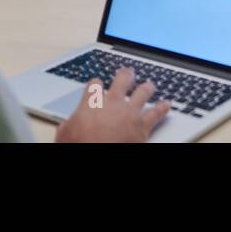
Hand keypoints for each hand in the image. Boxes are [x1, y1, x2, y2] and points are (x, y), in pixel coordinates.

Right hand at [55, 67, 170, 142]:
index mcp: (92, 102)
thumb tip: (68, 124)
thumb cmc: (79, 146)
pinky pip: (156, 114)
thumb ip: (69, 124)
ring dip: (147, 87)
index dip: (96, 84)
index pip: (94, 84)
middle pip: (123, 79)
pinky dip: (162, 108)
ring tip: (150, 85)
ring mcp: (130, 113)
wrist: (95, 158)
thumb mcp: (64, 135)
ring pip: (143, 92)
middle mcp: (113, 102)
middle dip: (126, 75)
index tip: (97, 85)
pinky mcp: (143, 127)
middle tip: (128, 73)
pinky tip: (166, 105)